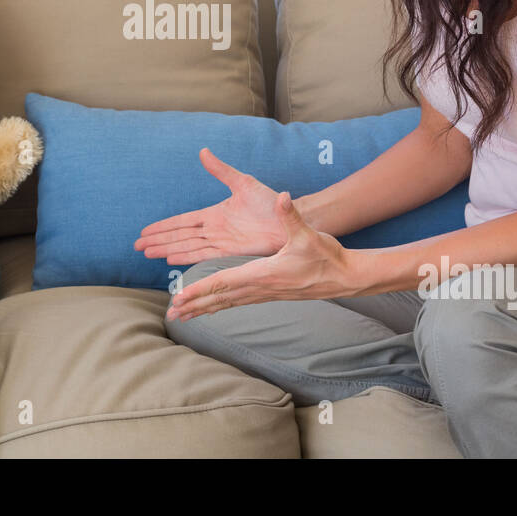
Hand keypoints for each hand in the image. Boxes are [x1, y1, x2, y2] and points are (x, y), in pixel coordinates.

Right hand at [136, 148, 292, 262]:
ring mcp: (220, 242)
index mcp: (214, 214)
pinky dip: (186, 257)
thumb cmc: (269, 202)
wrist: (288, 220)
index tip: (145, 232)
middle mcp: (213, 230)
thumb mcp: (242, 182)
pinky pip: (203, 255)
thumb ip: (221, 170)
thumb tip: (203, 151)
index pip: (182, 221)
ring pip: (187, 246)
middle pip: (179, 236)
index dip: (163, 226)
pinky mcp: (230, 252)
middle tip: (137, 246)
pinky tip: (171, 259)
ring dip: (167, 249)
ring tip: (148, 253)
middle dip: (158, 241)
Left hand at [166, 190, 354, 320]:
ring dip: (204, 309)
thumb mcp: (308, 234)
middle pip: (220, 299)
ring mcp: (265, 294)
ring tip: (183, 318)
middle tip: (171, 315)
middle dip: (195, 306)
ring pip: (227, 303)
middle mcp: (260, 288)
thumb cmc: (326, 256)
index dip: (200, 289)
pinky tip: (212, 309)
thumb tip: (283, 197)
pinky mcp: (270, 295)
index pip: (224, 282)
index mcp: (263, 274)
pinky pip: (238, 302)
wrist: (345, 277)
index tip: (180, 297)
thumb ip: (291, 216)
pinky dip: (221, 306)